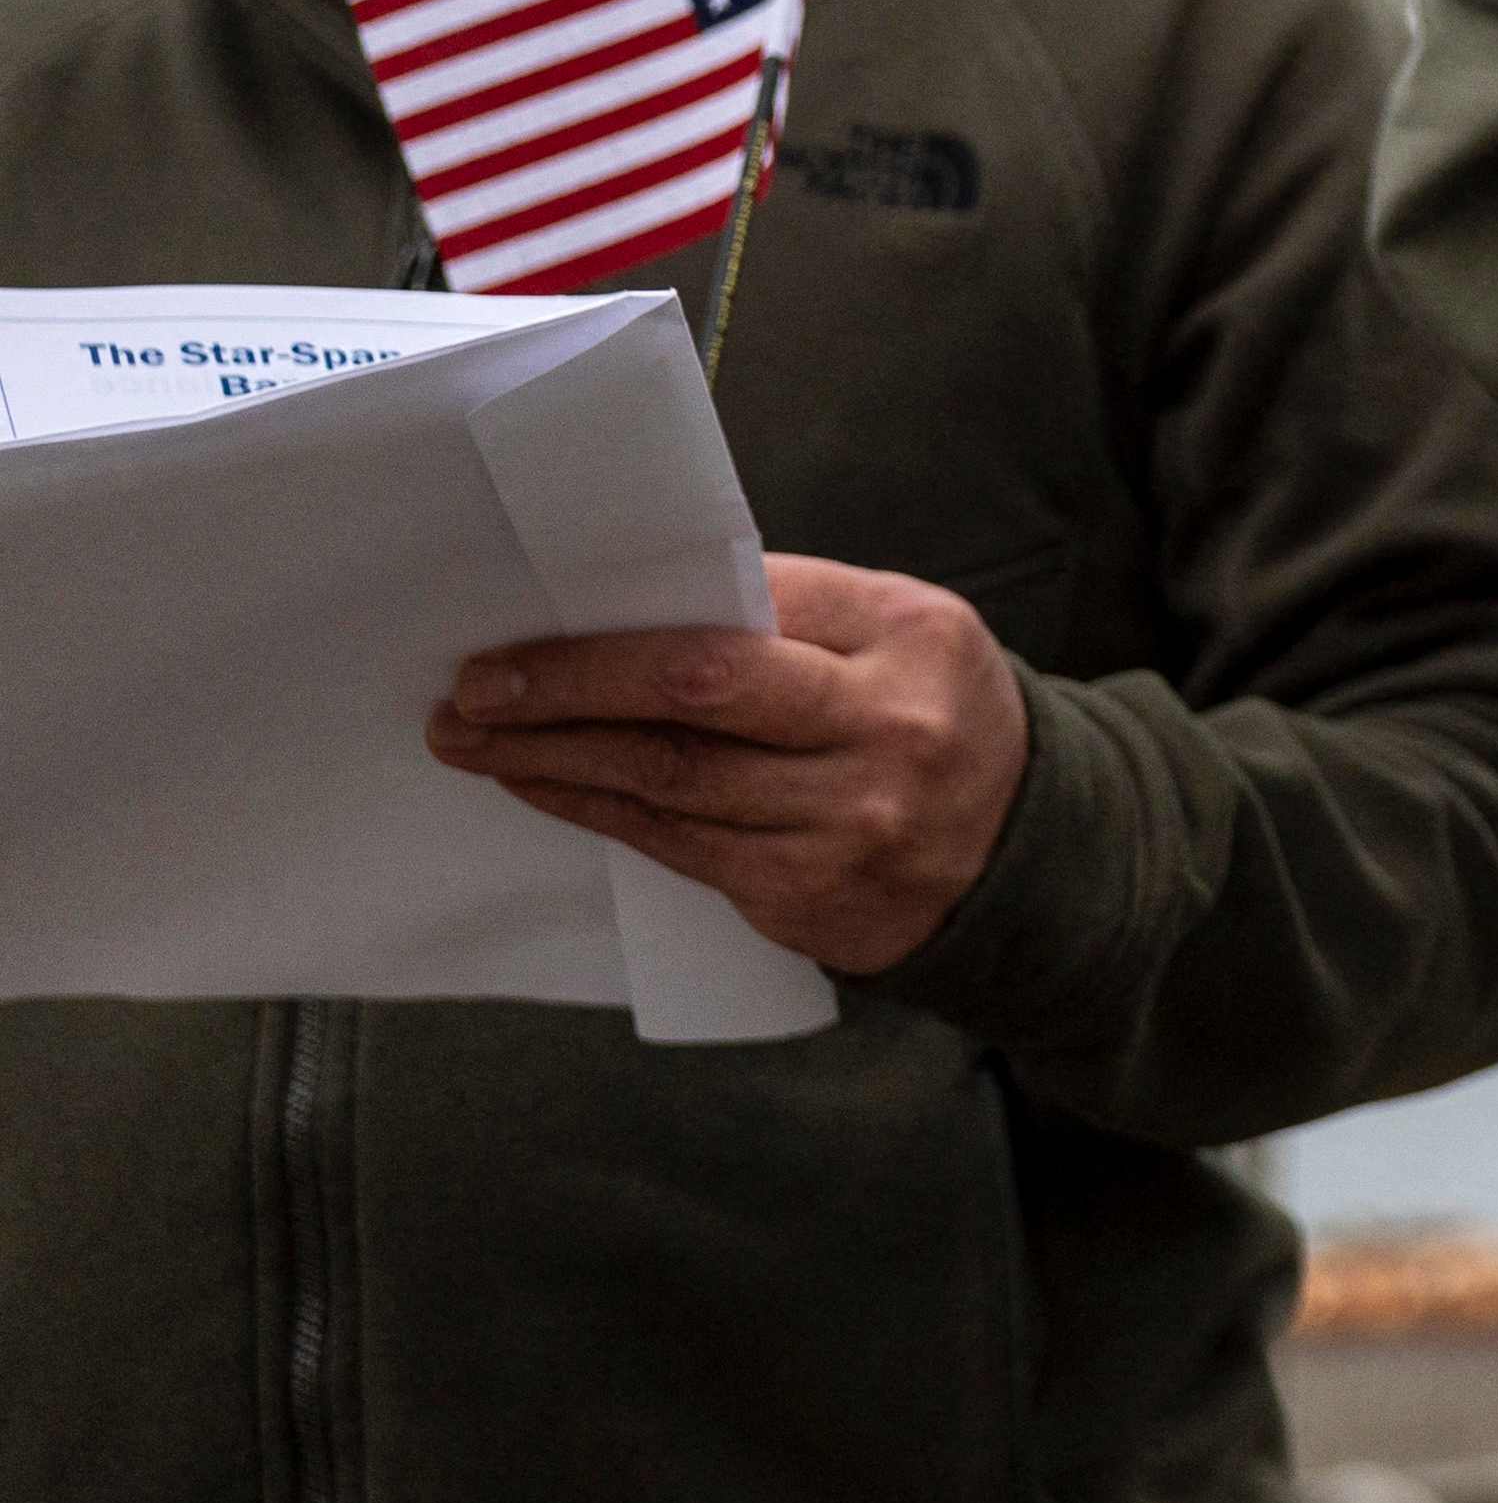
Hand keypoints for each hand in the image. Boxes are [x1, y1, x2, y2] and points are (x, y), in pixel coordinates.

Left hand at [428, 556, 1031, 976]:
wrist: (1019, 853)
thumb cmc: (932, 713)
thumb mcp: (901, 634)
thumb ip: (794, 614)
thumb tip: (631, 604)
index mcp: (910, 635)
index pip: (748, 613)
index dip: (623, 629)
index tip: (525, 625)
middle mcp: (885, 729)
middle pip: (698, 700)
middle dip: (568, 691)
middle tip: (473, 690)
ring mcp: (848, 824)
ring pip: (670, 785)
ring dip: (554, 762)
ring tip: (475, 741)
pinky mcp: (807, 898)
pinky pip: (678, 849)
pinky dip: (600, 812)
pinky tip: (546, 788)